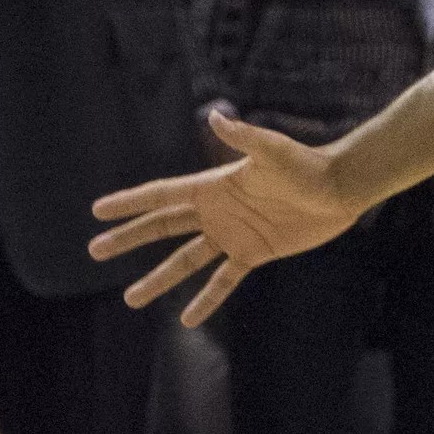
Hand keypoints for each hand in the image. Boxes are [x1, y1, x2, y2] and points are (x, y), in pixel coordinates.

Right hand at [90, 110, 362, 325]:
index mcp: (214, 186)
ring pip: (185, 260)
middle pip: (163, 227)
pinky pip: (223, 281)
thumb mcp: (272, 150)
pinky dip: (206, 299)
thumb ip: (242, 137)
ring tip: (129, 298)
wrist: (338, 188)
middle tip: (95, 250)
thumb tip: (214, 115)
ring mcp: (232, 234)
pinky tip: (187, 318)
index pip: (162, 195)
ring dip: (158, 278)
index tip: (98, 210)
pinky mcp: (253, 253)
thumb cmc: (306, 164)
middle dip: (129, 238)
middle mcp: (216, 211)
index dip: (130, 203)